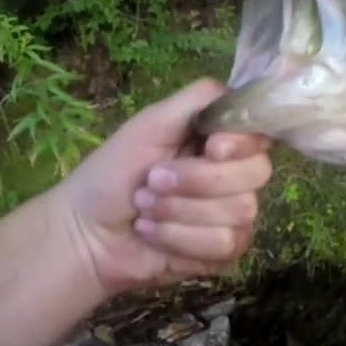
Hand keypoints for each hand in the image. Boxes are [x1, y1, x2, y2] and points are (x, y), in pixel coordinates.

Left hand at [50, 79, 272, 296]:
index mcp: (222, 142)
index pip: (262, 135)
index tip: (209, 148)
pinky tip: (153, 234)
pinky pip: (224, 243)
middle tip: (153, 181)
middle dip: (197, 180)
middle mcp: (235, 176)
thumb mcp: (153, 122)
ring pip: (240, 212)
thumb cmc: (114, 172)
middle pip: (256, 174)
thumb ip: (200, 99)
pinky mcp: (223, 252)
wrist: (83, 232)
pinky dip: (180, 239)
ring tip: (145, 210)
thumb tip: (241, 94)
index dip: (240, 144)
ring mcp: (233, 216)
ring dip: (181, 211)